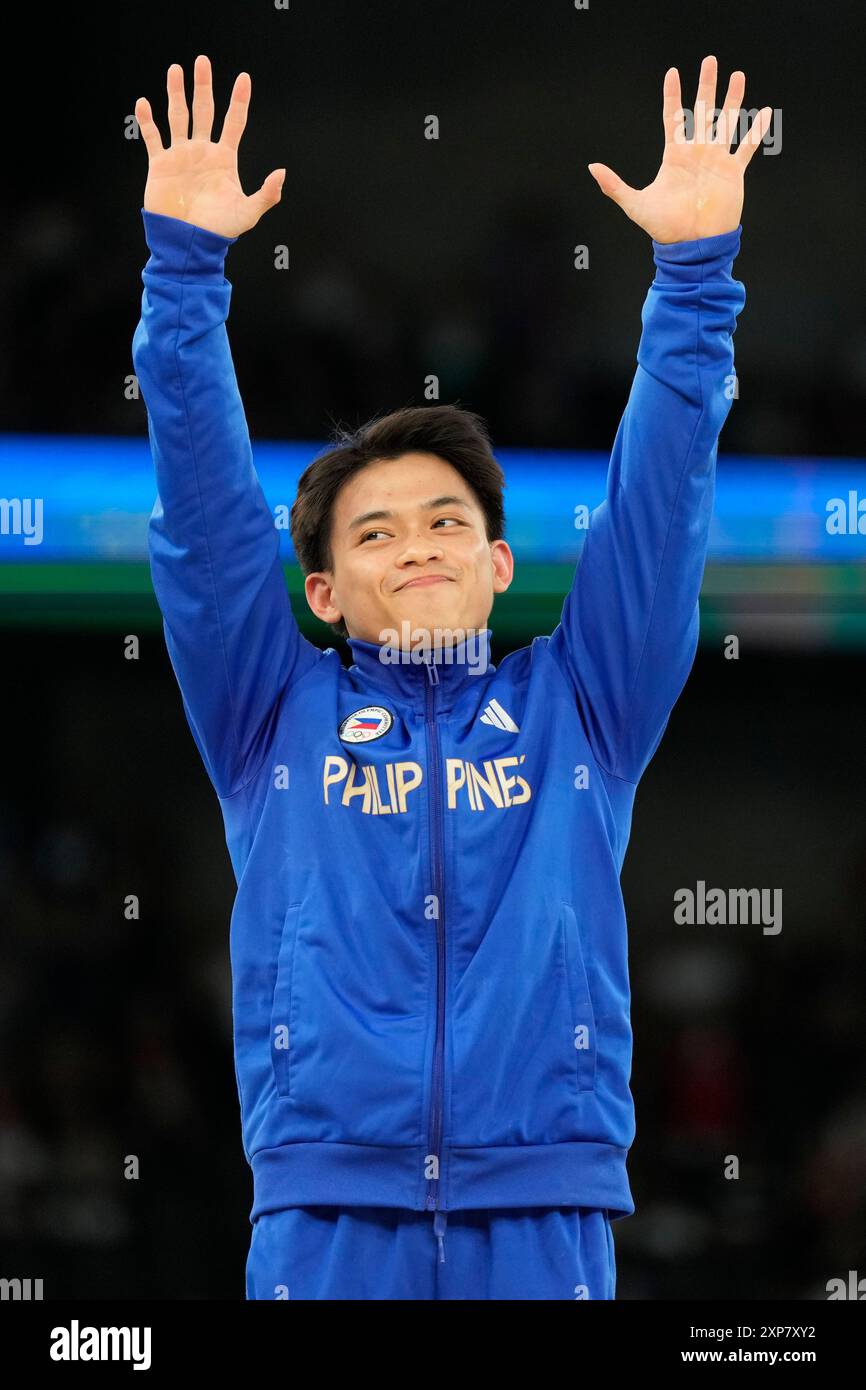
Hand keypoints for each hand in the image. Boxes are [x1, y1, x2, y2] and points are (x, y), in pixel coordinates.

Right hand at [135, 55, 283, 237]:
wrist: (190, 243)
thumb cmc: (220, 231)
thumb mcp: (249, 213)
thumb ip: (267, 194)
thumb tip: (281, 172)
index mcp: (224, 158)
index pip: (234, 122)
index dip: (239, 100)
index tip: (244, 78)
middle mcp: (202, 151)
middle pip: (204, 110)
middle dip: (203, 86)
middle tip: (202, 60)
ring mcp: (181, 156)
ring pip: (178, 116)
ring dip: (176, 93)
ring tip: (176, 69)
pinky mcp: (160, 165)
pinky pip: (153, 137)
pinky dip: (147, 121)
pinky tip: (144, 103)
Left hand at [588, 56, 770, 242]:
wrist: (693, 245)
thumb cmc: (664, 228)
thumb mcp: (635, 205)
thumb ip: (614, 185)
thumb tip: (592, 168)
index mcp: (675, 156)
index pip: (672, 117)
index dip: (672, 95)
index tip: (672, 72)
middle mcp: (697, 153)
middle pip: (702, 111)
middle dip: (706, 85)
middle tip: (710, 60)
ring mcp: (716, 160)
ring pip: (726, 121)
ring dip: (733, 99)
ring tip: (737, 74)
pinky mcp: (733, 173)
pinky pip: (747, 147)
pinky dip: (757, 131)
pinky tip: (765, 112)